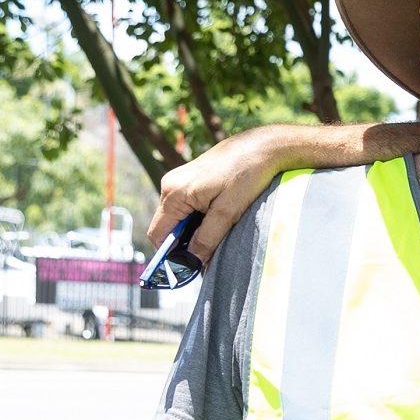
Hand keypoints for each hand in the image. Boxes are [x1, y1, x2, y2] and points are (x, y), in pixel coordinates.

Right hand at [147, 126, 295, 258]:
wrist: (262, 148)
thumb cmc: (246, 175)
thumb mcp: (228, 213)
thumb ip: (207, 238)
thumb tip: (193, 262)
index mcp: (174, 193)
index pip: (158, 234)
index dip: (168, 255)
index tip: (184, 271)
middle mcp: (171, 185)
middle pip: (167, 227)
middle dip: (184, 246)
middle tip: (206, 260)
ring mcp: (180, 181)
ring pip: (179, 219)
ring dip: (194, 234)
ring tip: (216, 241)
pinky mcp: (192, 180)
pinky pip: (188, 208)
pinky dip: (199, 221)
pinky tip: (218, 225)